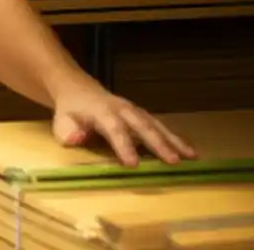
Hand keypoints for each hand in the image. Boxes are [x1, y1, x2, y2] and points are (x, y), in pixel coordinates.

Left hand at [51, 80, 197, 165]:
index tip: (133, 164)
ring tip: (192, 156)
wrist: (78, 89)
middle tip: (174, 161)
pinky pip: (160, 126)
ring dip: (174, 140)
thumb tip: (75, 139)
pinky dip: (176, 138)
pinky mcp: (142, 115)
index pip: (114, 128)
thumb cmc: (70, 111)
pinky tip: (191, 152)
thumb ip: (67, 132)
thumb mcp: (61, 121)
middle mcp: (122, 109)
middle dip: (158, 143)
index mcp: (102, 112)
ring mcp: (135, 111)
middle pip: (142, 125)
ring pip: (157, 124)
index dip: (124, 145)